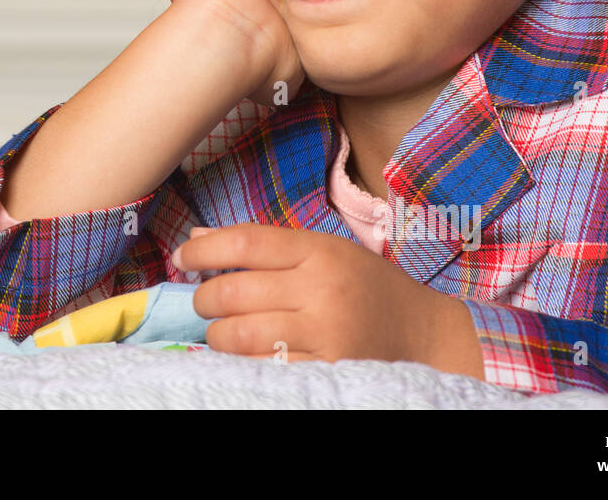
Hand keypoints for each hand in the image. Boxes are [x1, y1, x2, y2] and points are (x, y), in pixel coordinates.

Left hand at [171, 223, 485, 377]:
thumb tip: (198, 237)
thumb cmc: (366, 286)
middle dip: (205, 299)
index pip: (245, 242)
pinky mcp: (327, 370)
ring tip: (222, 331)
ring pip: (240, 336)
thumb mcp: (325, 251)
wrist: (424, 332)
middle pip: (233, 292)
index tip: (183, 256)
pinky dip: (244, 364)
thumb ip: (266, 246)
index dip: (203, 249)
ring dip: (217, 336)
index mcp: (319, 251)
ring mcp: (324, 333)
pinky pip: (264, 369)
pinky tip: (246, 356)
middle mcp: (321, 289)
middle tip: (205, 302)